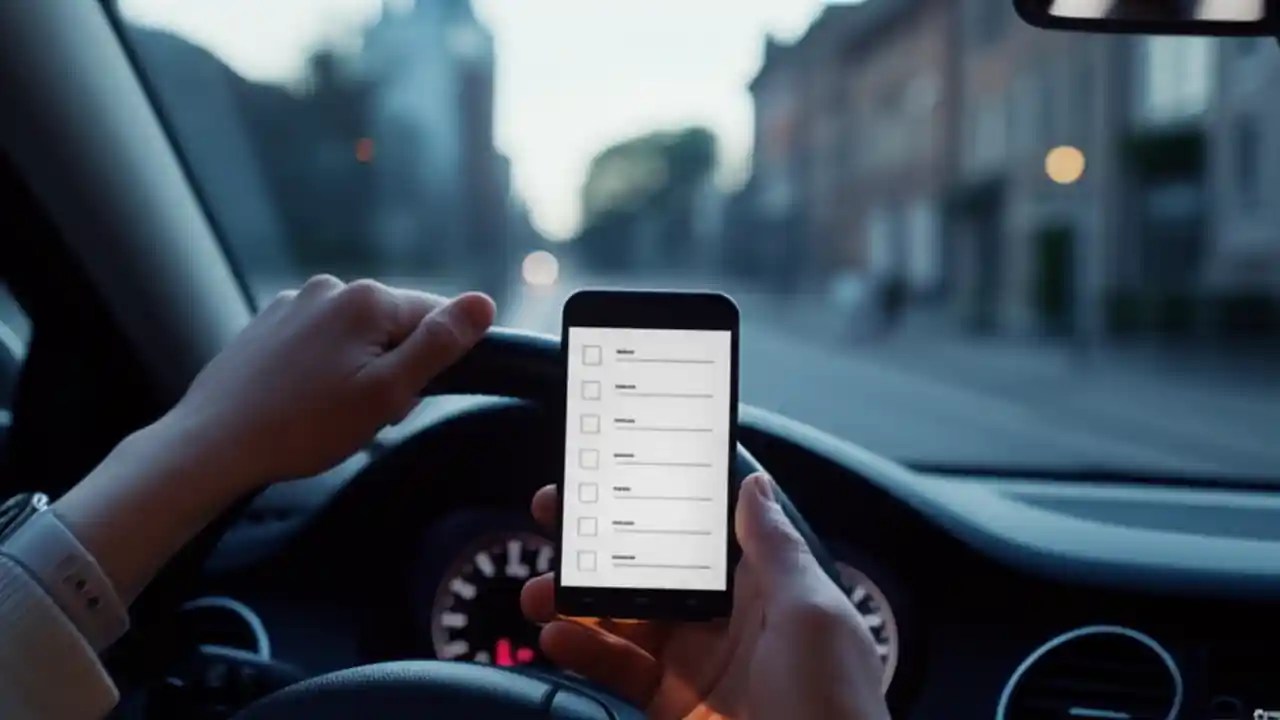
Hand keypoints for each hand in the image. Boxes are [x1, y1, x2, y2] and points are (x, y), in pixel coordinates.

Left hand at [56, 276, 494, 604]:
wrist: (214, 444)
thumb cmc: (305, 426)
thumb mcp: (387, 393)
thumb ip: (439, 345)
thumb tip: (483, 302)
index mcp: (367, 299)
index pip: (436, 318)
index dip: (433, 365)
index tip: (403, 401)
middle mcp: (331, 287)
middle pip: (395, 326)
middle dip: (393, 368)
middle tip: (366, 415)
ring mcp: (294, 303)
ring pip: (355, 335)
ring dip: (358, 370)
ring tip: (330, 413)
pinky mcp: (267, 324)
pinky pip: (318, 340)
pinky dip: (323, 368)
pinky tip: (302, 402)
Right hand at [520, 474, 890, 719]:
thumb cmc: (833, 700)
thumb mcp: (812, 612)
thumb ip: (775, 548)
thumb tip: (755, 485)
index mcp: (767, 587)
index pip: (703, 531)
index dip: (659, 502)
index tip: (613, 473)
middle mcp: (728, 620)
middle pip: (652, 569)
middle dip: (601, 545)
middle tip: (553, 516)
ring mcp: (696, 665)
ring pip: (625, 618)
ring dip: (578, 600)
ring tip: (539, 592)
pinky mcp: (672, 705)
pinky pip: (619, 669)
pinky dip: (585, 651)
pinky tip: (557, 638)